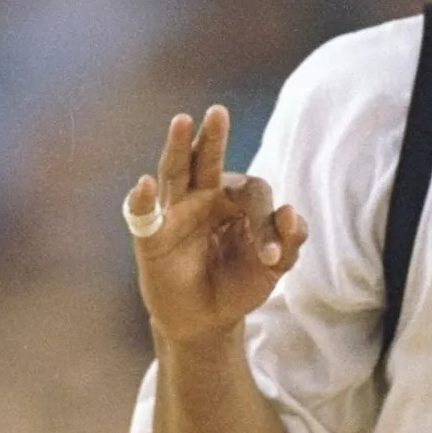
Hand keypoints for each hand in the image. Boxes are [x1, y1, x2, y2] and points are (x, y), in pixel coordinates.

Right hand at [126, 105, 308, 344]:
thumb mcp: (273, 268)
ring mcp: (175, 214)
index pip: (253, 195)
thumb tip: (291, 212)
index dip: (265, 224)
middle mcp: (204, 197)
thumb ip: (290, 241)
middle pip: (207, 160)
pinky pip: (144, 215)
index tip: (273, 259)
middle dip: (212, 137)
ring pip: (175, 172)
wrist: (208, 320)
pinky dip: (141, 199)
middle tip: (219, 112)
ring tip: (181, 121)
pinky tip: (144, 184)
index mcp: (236, 200)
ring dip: (176, 147)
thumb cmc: (240, 284)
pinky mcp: (151, 238)